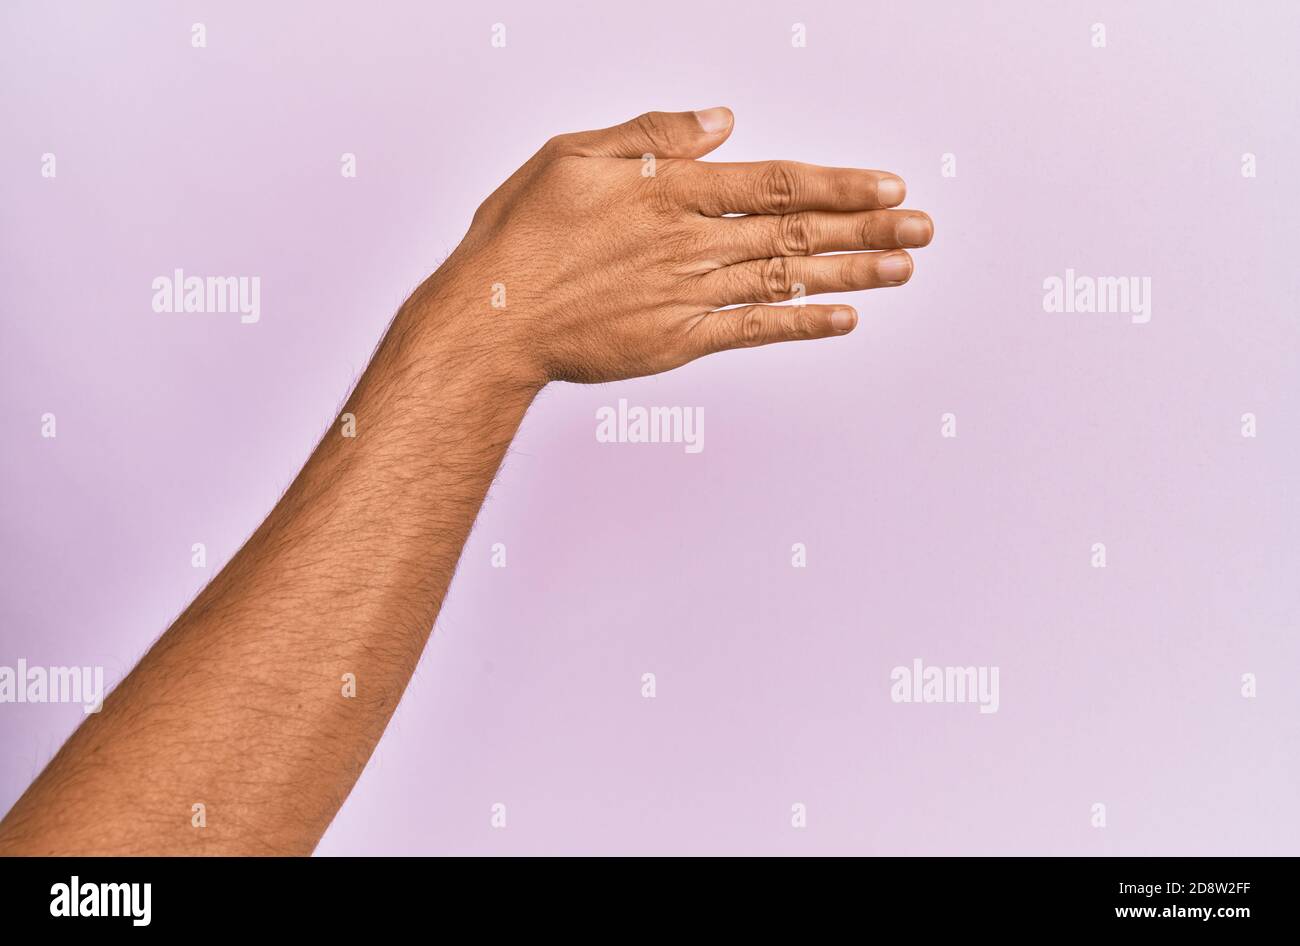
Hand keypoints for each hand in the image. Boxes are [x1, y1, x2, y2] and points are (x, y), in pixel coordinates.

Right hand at [438, 107, 933, 384]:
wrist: (492, 318)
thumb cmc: (523, 234)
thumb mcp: (574, 154)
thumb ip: (653, 137)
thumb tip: (721, 122)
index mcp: (670, 192)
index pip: (774, 183)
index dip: (837, 185)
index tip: (889, 185)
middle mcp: (690, 243)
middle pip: (795, 232)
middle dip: (867, 228)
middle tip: (924, 228)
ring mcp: (687, 295)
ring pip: (785, 279)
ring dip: (850, 273)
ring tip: (904, 267)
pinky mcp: (677, 341)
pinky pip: (753, 330)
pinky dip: (801, 324)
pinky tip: (845, 319)